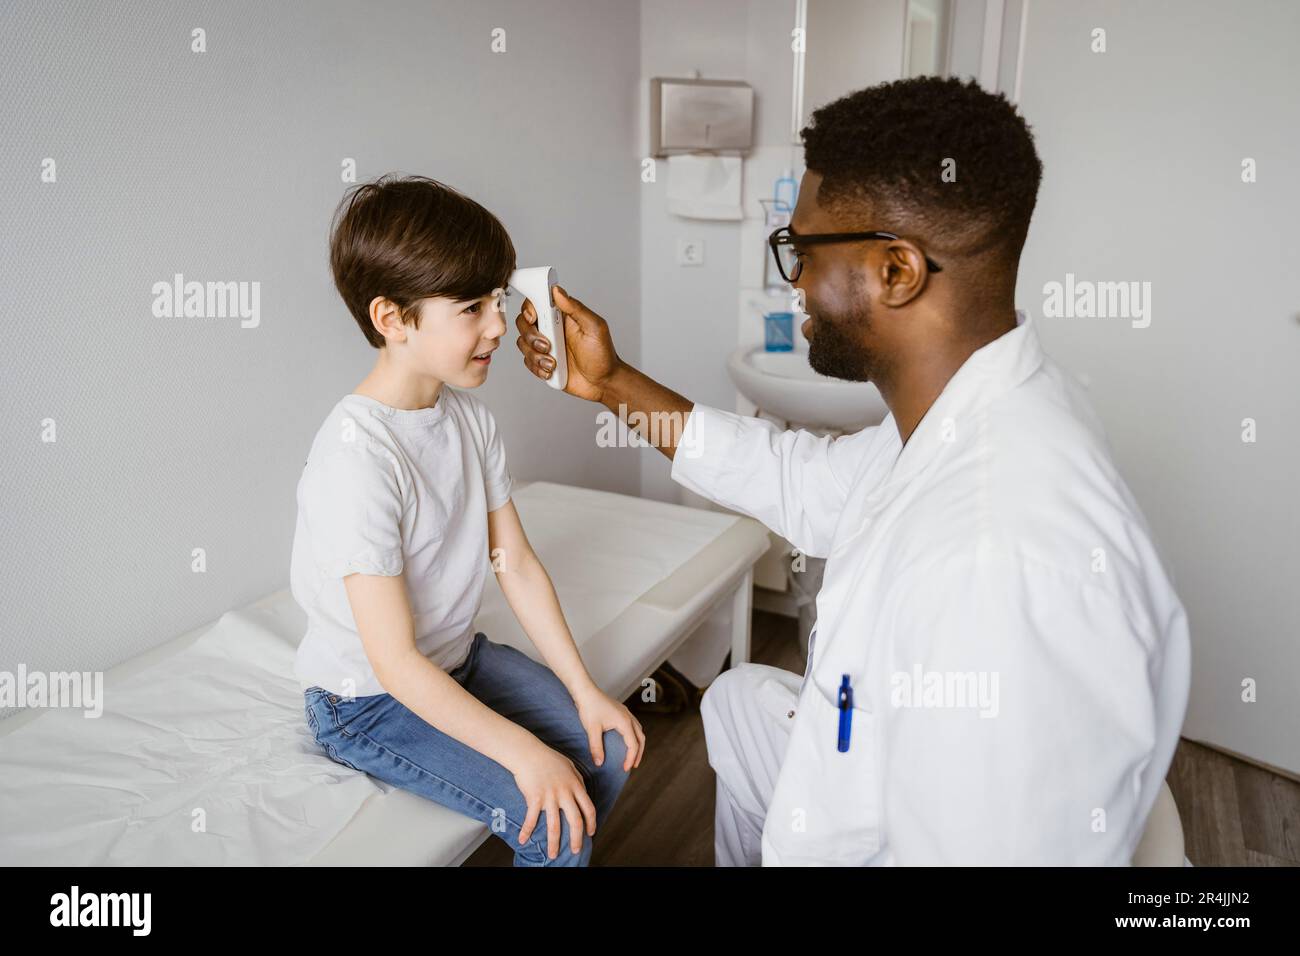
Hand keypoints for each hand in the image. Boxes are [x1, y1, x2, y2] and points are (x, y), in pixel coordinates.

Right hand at [512, 738, 598, 859]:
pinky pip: (531, 819)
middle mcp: (565, 793)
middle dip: (576, 839)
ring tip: (553, 855)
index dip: (591, 823)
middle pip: (575, 821)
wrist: (528, 752)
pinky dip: (526, 831)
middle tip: (575, 850)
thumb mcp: (569, 766)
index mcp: (575, 785)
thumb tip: (582, 790)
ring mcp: (550, 796)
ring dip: (554, 843)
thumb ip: (577, 779)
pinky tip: (522, 840)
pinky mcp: (534, 798)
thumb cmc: (547, 758)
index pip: (588, 808)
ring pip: (554, 825)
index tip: (590, 833)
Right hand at [515, 286, 622, 402]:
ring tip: (553, 363)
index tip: (533, 318)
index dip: (529, 309)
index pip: (536, 303)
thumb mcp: (594, 327)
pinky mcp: (542, 362)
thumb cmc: (602, 354)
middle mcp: (550, 329)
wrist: (602, 382)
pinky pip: (528, 362)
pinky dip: (537, 368)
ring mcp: (544, 346)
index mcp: (561, 316)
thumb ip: (575, 308)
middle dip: (531, 336)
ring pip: (523, 344)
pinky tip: (552, 370)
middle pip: (523, 323)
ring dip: (536, 355)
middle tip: (547, 346)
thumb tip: (558, 291)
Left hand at [573, 682, 644, 771]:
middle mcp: (628, 717)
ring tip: (632, 755)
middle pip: (640, 738)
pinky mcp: (621, 710)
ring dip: (637, 744)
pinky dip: (633, 736)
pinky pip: (633, 725)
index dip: (631, 758)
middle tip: (633, 765)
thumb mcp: (592, 730)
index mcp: (624, 722)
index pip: (633, 745)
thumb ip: (596, 747)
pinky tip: (625, 740)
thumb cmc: (589, 708)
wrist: (585, 690)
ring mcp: (626, 713)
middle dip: (638, 753)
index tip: (625, 769)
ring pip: (638, 731)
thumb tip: (599, 764)